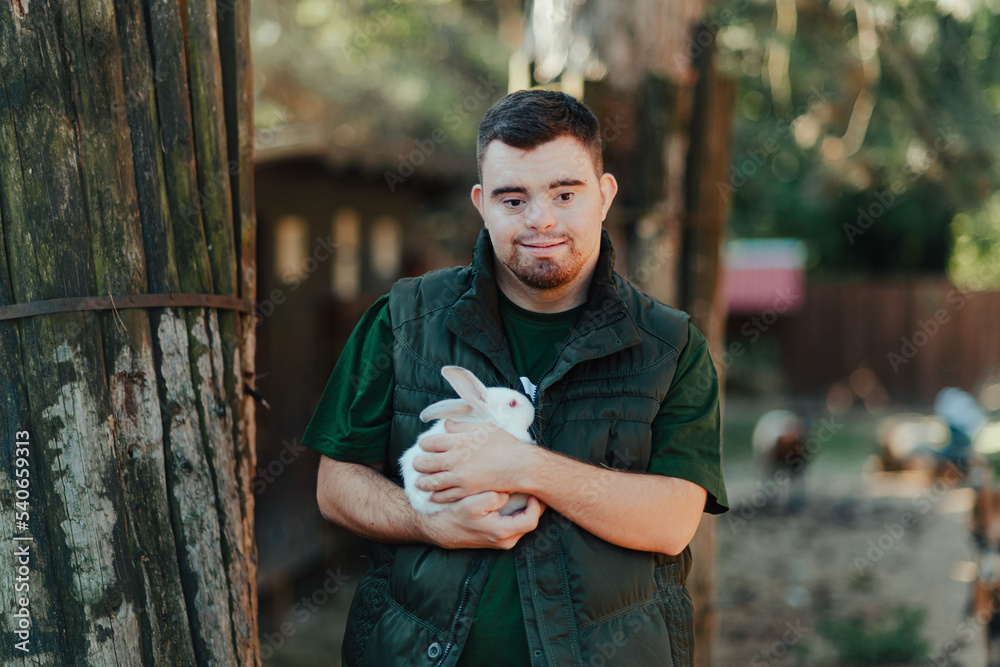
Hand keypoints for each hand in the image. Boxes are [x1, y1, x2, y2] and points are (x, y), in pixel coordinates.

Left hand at [414, 420, 535, 503]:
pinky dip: (435, 496)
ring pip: (430, 482)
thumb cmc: (505, 444)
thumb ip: (462, 426)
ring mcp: (459, 477)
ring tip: (420, 482)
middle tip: (418, 465)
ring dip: (422, 482)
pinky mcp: (465, 491)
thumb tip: (446, 425)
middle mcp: (455, 458)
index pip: (429, 443)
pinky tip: (434, 495)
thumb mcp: (484, 428)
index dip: (424, 445)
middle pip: (424, 463)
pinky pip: (443, 496)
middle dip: (418, 464)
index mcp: (459, 440)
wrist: (520, 465)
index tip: (426, 447)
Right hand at [418, 492, 544, 549]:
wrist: (441, 530)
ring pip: (524, 522)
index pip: (531, 520)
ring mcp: (503, 540)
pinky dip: (519, 510)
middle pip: (531, 521)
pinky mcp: (499, 537)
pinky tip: (515, 497)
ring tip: (525, 490)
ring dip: (527, 507)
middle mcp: (506, 540)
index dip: (536, 504)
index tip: (531, 490)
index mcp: (502, 532)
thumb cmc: (455, 517)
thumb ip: (492, 498)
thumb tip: (508, 492)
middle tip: (533, 486)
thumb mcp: (471, 504)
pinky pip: (516, 523)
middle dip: (534, 504)